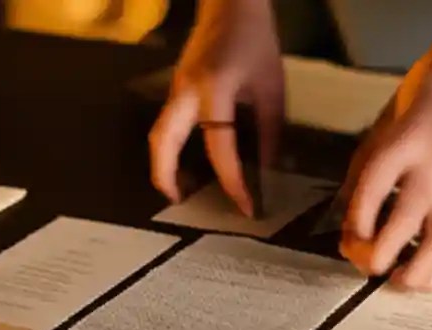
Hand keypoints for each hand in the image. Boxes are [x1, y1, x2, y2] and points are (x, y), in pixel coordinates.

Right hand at [149, 0, 283, 215]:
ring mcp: (175, 88)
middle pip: (163, 141)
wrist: (230, 4)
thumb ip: (270, 133)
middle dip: (167, 176)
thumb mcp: (272, 89)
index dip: (233, 181)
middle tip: (182, 203)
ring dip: (163, 164)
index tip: (246, 207)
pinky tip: (187, 164)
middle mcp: (187, 90)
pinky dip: (170, 149)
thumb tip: (269, 173)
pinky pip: (167, 125)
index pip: (220, 146)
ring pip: (159, 134)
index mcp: (216, 88)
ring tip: (180, 191)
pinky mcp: (175, 88)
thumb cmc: (256, 42)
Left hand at [339, 40, 431, 290]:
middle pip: (406, 222)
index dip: (358, 222)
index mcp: (405, 144)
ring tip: (393, 279)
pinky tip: (417, 274)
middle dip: (380, 255)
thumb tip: (347, 232)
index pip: (376, 188)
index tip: (347, 243)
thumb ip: (361, 180)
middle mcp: (431, 171)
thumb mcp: (379, 134)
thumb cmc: (411, 107)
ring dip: (413, 273)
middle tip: (364, 265)